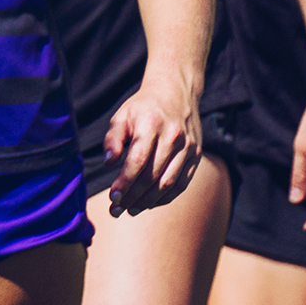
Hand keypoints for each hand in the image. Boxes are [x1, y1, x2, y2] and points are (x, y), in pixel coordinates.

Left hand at [102, 70, 202, 215]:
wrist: (176, 94)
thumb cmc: (142, 108)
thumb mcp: (122, 116)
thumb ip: (113, 138)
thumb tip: (109, 163)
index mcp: (152, 125)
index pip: (138, 160)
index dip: (125, 182)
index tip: (113, 197)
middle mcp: (173, 137)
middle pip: (152, 176)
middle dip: (133, 196)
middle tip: (117, 210)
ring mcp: (188, 148)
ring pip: (168, 183)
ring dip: (148, 201)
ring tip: (130, 210)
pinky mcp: (196, 156)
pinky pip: (181, 184)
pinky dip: (165, 197)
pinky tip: (149, 204)